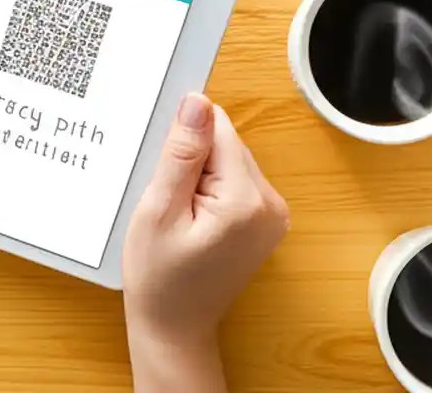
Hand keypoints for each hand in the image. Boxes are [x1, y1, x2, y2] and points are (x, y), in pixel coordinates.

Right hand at [123, 94, 287, 391]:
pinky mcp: (266, 221)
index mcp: (246, 200)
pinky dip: (209, 191)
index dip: (183, 144)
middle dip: (191, 162)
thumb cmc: (160, 278)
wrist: (174, 327)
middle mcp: (271, 204)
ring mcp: (273, 215)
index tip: (165, 174)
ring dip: (199, 177)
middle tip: (168, 202)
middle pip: (226, 145)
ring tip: (179, 214)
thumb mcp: (158, 210)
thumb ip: (181, 154)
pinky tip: (191, 219)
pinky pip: (234, 182)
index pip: (218, 130)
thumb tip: (197, 103)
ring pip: (229, 161)